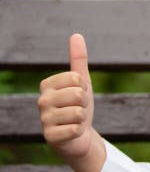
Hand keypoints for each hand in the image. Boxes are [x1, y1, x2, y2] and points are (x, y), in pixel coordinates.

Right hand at [38, 34, 96, 159]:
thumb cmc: (79, 106)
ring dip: (83, 118)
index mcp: (47, 85)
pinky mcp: (50, 136)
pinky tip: (72, 132)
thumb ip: (78, 59)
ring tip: (75, 121)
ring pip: (79, 112)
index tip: (79, 95)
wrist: (79, 136)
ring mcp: (44, 119)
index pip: (77, 78)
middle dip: (85, 103)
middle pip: (78, 94)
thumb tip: (76, 35)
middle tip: (78, 109)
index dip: (84, 88)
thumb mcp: (82, 82)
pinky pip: (76, 129)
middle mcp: (41, 101)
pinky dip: (80, 131)